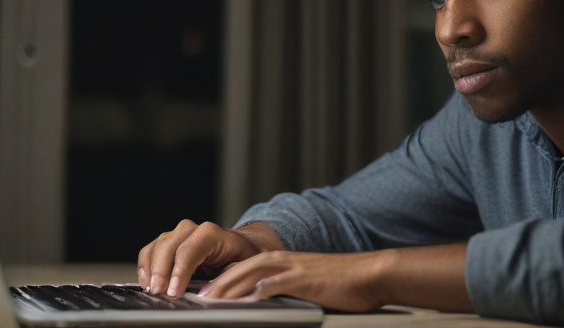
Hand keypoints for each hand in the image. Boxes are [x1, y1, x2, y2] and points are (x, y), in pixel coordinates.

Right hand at [137, 220, 283, 296]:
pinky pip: (150, 252)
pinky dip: (145, 267)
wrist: (241, 247)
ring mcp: (177, 234)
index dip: (179, 273)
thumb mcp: (244, 268)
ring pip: (155, 248)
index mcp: (211, 234)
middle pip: (168, 247)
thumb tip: (209, 294)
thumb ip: (227, 278)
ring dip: (150, 271)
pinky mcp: (167, 242)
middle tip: (159, 294)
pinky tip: (148, 283)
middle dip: (161, 272)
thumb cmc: (243, 258)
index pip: (189, 251)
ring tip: (152, 291)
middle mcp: (191, 229)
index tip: (173, 293)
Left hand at [198, 251, 387, 311]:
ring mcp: (290, 269)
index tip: (201, 296)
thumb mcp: (304, 283)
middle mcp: (279, 261)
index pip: (239, 270)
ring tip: (209, 302)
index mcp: (278, 261)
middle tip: (196, 299)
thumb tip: (260, 300)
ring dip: (227, 289)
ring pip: (249, 276)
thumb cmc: (339, 283)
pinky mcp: (302, 280)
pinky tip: (244, 301)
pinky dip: (256, 293)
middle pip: (238, 272)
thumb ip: (281, 288)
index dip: (218, 282)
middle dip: (215, 286)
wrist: (368, 274)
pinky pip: (273, 286)